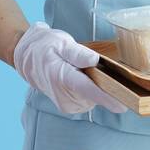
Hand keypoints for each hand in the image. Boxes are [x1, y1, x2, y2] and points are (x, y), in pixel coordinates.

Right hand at [11, 22, 127, 114]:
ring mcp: (66, 104)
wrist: (28, 59)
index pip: (87, 89)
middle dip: (104, 83)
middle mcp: (63, 95)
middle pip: (95, 94)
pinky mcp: (70, 107)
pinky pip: (90, 100)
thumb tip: (94, 60)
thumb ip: (78, 53)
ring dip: (97, 86)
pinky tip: (83, 79)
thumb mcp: (61, 42)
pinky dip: (92, 90)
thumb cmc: (46, 47)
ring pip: (94, 98)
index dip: (106, 97)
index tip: (122, 104)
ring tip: (84, 71)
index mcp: (61, 76)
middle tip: (95, 66)